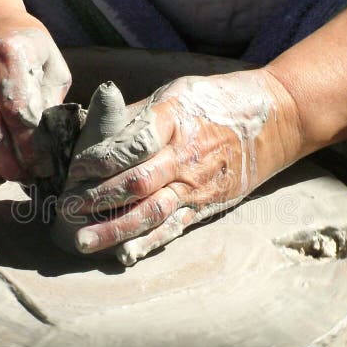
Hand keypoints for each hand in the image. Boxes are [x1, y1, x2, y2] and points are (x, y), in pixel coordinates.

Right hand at [0, 21, 70, 183]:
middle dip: (11, 165)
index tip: (43, 167)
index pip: (18, 114)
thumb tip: (53, 145)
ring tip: (6, 178)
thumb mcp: (53, 68)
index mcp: (9, 58)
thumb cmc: (31, 55)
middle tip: (27, 177)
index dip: (31, 148)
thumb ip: (53, 102)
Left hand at [58, 69, 299, 264]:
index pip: (131, 145)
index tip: (74, 170)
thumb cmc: (221, 100)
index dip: (99, 160)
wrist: (281, 117)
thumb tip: (94, 129)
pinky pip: (175, 227)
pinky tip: (123, 254)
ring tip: (84, 241)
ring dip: (116, 229)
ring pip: (153, 211)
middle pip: (137, 183)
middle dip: (97, 199)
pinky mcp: (208, 205)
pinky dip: (148, 242)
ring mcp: (199, 184)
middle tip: (65, 211)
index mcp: (175, 120)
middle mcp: (186, 155)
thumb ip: (139, 116)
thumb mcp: (178, 92)